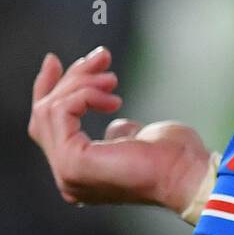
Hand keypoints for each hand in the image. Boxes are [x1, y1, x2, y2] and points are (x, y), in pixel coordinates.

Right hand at [28, 47, 212, 212]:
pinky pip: (61, 112)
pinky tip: (113, 99)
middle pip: (46, 115)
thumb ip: (118, 134)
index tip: (54, 60)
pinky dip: (85, 94)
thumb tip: (114, 124)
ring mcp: (67, 172)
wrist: (187, 175)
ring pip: (51, 110)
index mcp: (80, 174)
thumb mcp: (139, 138)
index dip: (47, 91)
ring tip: (114, 80)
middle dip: (72, 78)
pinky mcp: (73, 161)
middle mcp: (67, 177)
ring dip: (82, 83)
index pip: (46, 128)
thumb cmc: (174, 158)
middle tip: (102, 56)